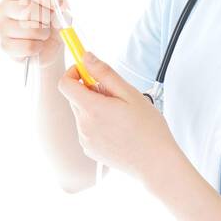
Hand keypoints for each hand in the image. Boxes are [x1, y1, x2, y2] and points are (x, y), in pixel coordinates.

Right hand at [0, 0, 71, 68]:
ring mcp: (1, 27)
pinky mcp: (4, 45)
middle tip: (48, 22)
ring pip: (29, 30)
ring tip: (42, 34)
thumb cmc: (52, 22)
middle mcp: (2, 7)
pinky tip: (36, 45)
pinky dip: (38, 47)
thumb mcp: (58, 3)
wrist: (51, 46)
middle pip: (28, 9)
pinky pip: (28, 46)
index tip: (55, 6)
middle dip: (46, 18)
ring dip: (43, 34)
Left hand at [56, 51, 181, 183]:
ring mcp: (84, 140)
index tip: (88, 71)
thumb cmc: (148, 128)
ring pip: (82, 113)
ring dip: (94, 107)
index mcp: (92, 109)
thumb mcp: (129, 93)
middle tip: (115, 95)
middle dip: (90, 90)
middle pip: (75, 98)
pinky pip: (86, 129)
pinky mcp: (89, 150)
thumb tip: (86, 57)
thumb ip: (104, 73)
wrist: (155, 163)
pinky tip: (118, 130)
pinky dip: (97, 123)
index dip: (74, 73)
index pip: (65, 84)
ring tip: (120, 115)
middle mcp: (83, 125)